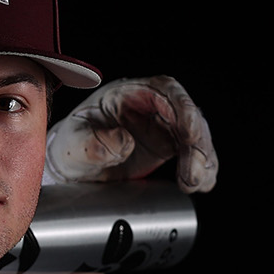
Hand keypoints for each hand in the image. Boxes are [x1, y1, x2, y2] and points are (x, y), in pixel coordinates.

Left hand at [43, 76, 217, 193]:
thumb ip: (93, 142)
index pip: (165, 90)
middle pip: (187, 114)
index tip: (189, 133)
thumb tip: (122, 142)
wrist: (71, 169)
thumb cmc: (71, 147)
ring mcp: (162, 126)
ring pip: (196, 136)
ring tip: (194, 183)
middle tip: (192, 172)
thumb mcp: (74, 143)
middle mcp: (151, 106)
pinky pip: (193, 154)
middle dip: (196, 143)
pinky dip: (202, 169)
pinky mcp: (168, 147)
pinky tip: (201, 183)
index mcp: (128, 94)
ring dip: (202, 159)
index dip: (183, 109)